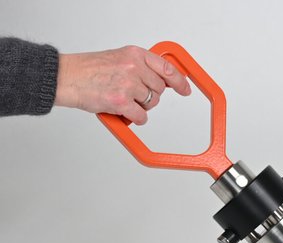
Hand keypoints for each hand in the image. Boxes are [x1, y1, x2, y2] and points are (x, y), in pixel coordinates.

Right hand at [54, 45, 190, 124]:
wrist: (67, 77)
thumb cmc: (90, 70)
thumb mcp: (119, 58)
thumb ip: (140, 67)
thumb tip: (162, 81)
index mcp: (135, 54)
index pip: (166, 68)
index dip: (179, 81)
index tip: (185, 89)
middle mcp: (134, 67)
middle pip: (159, 90)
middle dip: (150, 96)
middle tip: (134, 96)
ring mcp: (128, 84)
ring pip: (151, 104)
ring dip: (140, 107)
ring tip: (122, 100)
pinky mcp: (122, 102)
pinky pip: (142, 117)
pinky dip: (135, 119)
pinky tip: (124, 113)